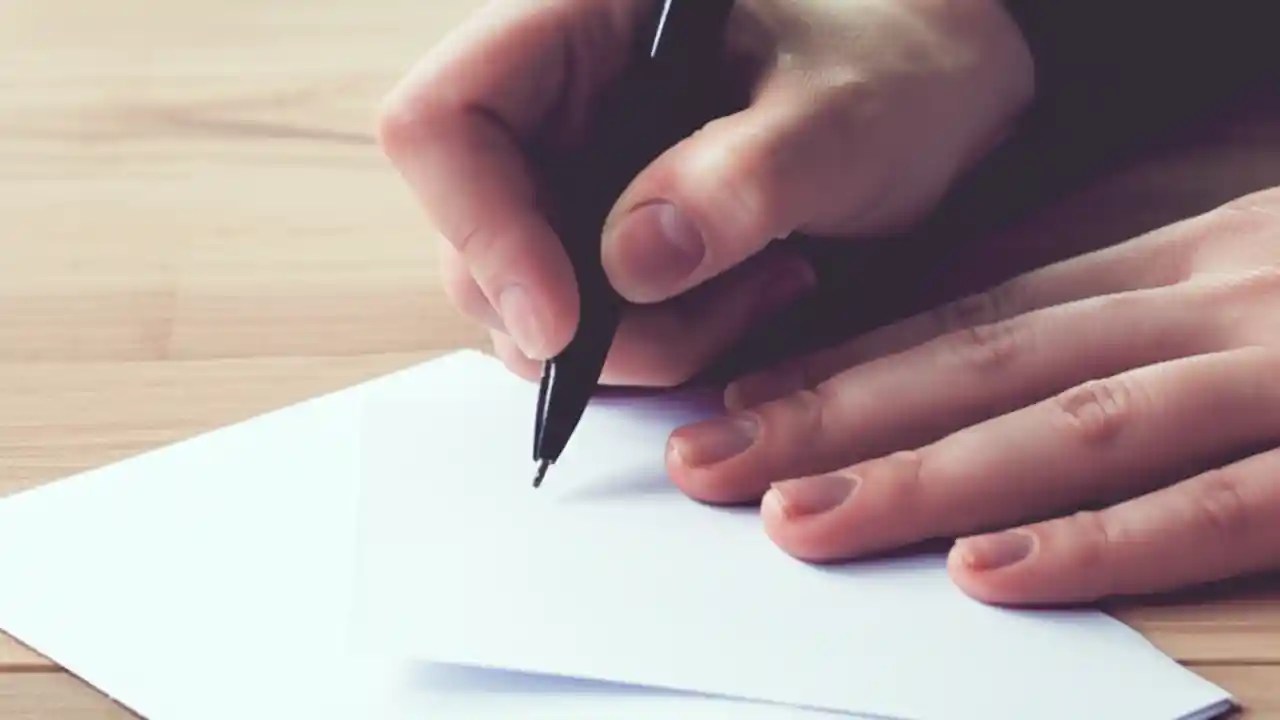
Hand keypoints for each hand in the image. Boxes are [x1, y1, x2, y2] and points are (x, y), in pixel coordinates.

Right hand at [378, 0, 1033, 385]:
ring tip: (755, 290)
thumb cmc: (894, 67)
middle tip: (701, 321)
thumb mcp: (842, 117)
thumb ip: (741, 181)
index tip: (564, 322)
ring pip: (526, 298)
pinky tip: (740, 297)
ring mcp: (573, 170)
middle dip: (579, 316)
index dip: (479, 228)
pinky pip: (584, 319)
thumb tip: (629, 265)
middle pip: (474, 233)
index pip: (442, 121)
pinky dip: (655, 341)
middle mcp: (553, 97)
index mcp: (578, 18)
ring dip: (634, 338)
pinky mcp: (603, 227)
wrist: (934, 90)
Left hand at [668, 187, 1279, 604]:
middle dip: (837, 415)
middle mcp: (1206, 308)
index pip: (986, 315)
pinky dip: (1096, 543)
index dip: (855, 360)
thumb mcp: (1259, 271)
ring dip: (922, 476)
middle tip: (711, 460)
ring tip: (796, 518)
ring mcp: (1272, 377)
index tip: (744, 399)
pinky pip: (1214, 507)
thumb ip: (1138, 310)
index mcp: (1181, 266)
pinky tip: (987, 572)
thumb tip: (992, 354)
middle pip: (991, 362)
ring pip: (1069, 426)